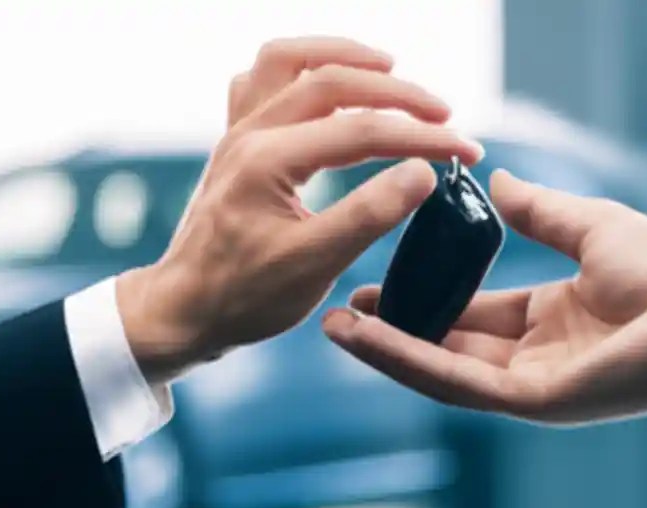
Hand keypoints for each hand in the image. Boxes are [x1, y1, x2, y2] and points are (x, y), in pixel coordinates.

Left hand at [117, 36, 483, 381]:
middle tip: (443, 115)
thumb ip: (370, 215)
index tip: (465, 151)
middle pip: (332, 80)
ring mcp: (237, 134)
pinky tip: (328, 85)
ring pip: (289, 61)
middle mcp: (248, 134)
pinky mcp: (235, 144)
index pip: (361, 130)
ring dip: (342, 57)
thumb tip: (423, 174)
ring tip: (389, 70)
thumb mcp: (314, 265)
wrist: (182, 311)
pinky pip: (262, 80)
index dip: (421, 138)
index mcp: (267, 162)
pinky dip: (301, 70)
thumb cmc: (243, 297)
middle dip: (397, 93)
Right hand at [322, 170, 646, 424]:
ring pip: (443, 369)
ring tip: (334, 328)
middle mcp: (541, 356)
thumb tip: (498, 181)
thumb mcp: (594, 226)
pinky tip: (367, 339)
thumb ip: (541, 212)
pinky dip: (409, 360)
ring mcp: (534, 384)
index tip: (383, 281)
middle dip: (397, 330)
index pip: (479, 312)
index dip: (431, 297)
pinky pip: (458, 381)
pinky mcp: (534, 402)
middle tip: (344, 309)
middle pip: (452, 345)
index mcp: (558, 317)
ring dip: (387, 350)